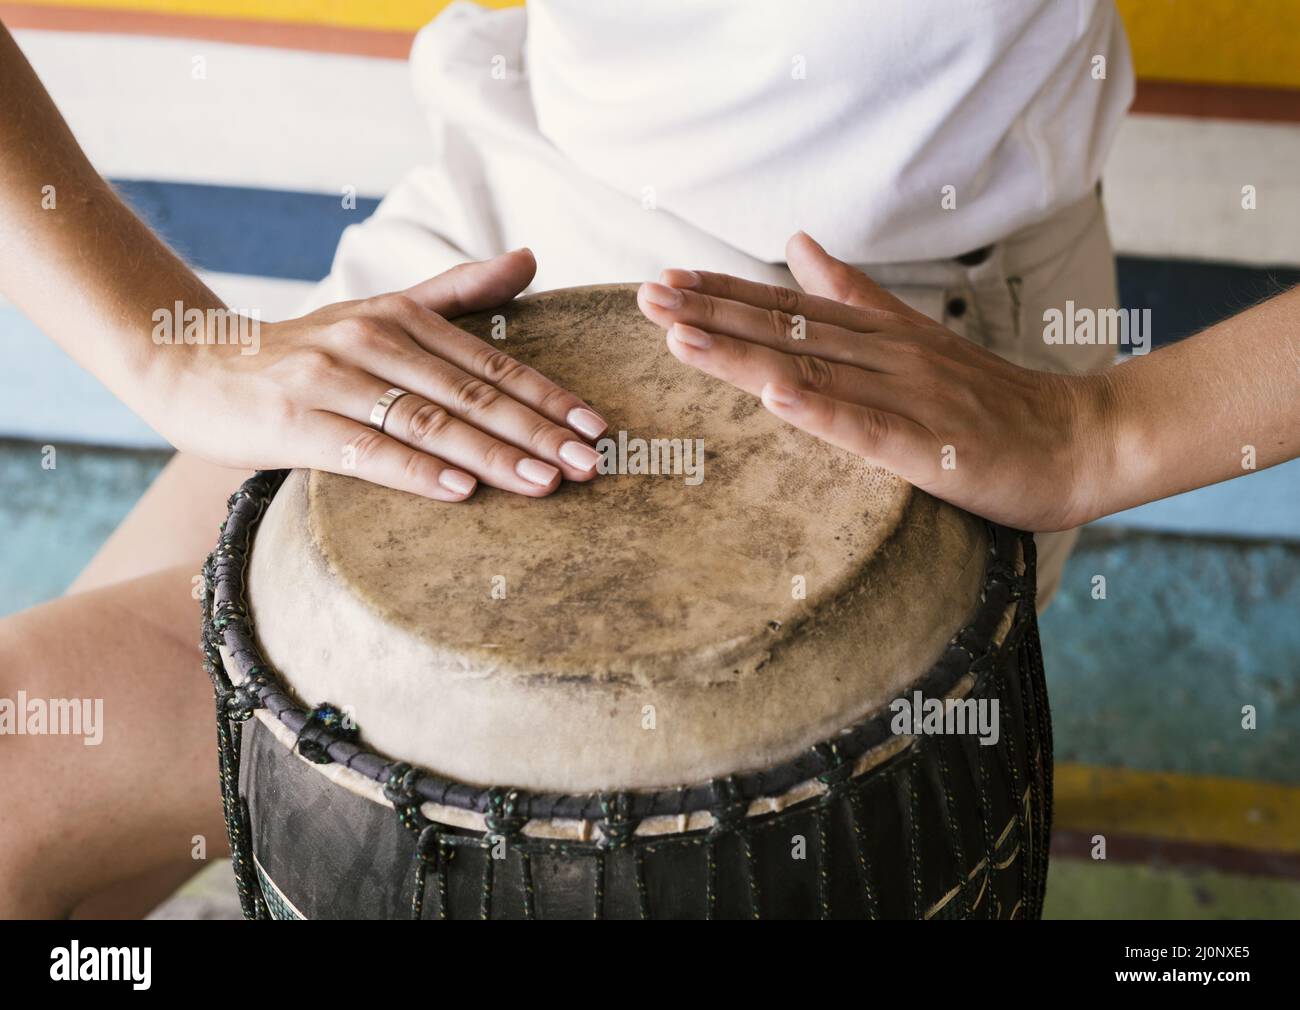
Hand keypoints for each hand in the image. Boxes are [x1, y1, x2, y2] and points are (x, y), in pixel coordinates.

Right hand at [158, 248, 607, 500]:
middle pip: (469, 393)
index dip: (547, 395)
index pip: (490, 361)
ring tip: (545, 483)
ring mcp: (330, 379)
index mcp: (400, 316)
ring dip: (492, 454)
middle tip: (589, 464)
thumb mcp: (382, 310)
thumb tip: (529, 257)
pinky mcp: (292, 421)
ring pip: (427, 421)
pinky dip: (416, 470)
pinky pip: (365, 450)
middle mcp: (371, 339)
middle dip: (536, 430)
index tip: (595, 427)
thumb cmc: (305, 350)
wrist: (194, 364)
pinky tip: (460, 490)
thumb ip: (456, 292)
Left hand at [636, 233, 1114, 531]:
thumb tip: (799, 246)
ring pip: (815, 372)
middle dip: (711, 315)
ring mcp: (909, 398)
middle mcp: (887, 355)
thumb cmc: (992, 402)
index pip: (791, 308)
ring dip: (744, 355)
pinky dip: (820, 411)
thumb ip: (857, 294)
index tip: (666, 279)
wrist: (1078, 440)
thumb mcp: (917, 338)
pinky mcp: (932, 447)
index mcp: (881, 334)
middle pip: (788, 332)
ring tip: (680, 337)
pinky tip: (774, 396)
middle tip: (645, 297)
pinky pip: (867, 428)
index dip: (725, 294)